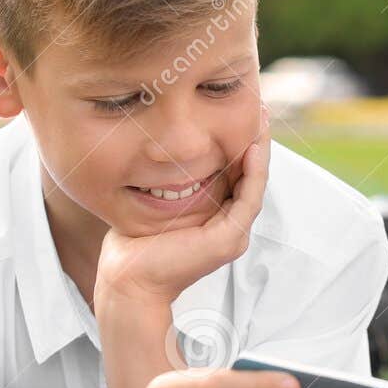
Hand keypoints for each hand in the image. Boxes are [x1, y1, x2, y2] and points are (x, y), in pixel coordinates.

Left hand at [96, 113, 271, 308]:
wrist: (127, 278)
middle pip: (251, 176)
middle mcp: (230, 227)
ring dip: (260, 151)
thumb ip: (170, 182)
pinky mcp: (229, 239)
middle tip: (258, 109)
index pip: (237, 176)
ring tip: (260, 121)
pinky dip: (253, 172)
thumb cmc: (134, 245)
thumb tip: (164, 150)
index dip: (241, 145)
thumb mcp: (155, 202)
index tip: (241, 114)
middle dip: (256, 141)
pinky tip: (251, 147)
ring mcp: (233, 235)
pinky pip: (249, 198)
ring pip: (255, 184)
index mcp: (216, 220)